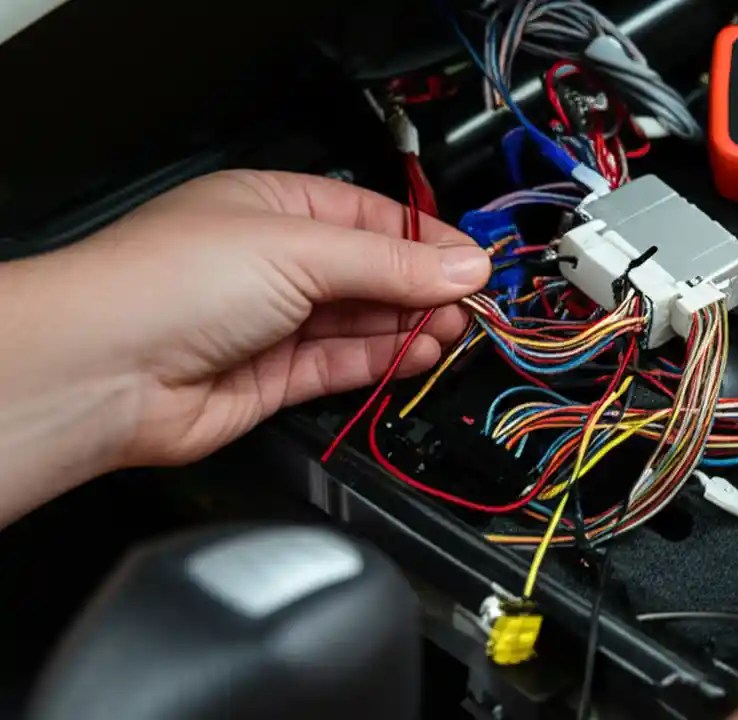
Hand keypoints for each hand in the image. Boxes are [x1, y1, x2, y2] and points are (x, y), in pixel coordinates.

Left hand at [0, 170, 489, 522]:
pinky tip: (418, 356)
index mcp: (273, 207)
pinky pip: (342, 365)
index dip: (425, 240)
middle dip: (424, 288)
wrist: (104, 371)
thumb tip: (464, 266)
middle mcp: (272, 263)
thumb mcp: (300, 251)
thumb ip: (391, 265)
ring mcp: (272, 323)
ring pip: (361, 322)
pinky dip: (383, 361)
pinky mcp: (273, 379)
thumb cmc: (171, 283)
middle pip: (371, 273)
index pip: (370, 219)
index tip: (473, 262)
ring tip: (455, 331)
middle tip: (472, 304)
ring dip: (411, 326)